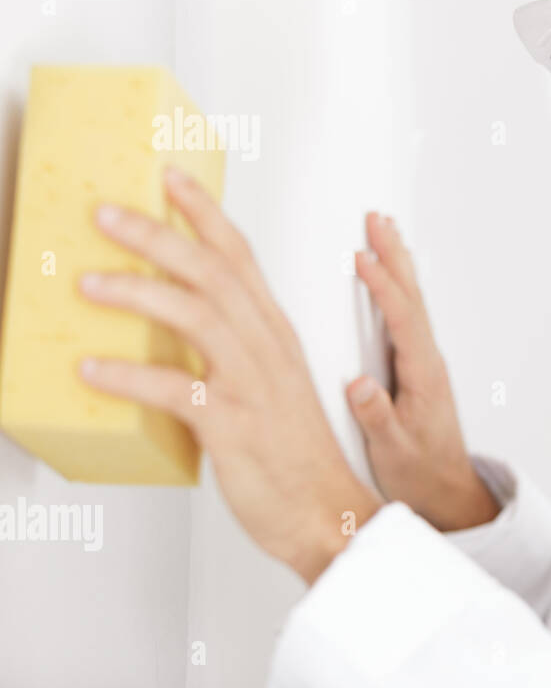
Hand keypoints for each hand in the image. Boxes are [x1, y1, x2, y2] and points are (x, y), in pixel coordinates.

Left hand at [78, 166, 381, 584]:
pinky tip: (93, 369)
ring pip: (196, 315)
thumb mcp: (267, 386)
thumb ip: (229, 351)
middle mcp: (267, 348)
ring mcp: (253, 384)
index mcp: (275, 334)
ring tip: (89, 284)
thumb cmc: (294, 454)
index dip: (204, 212)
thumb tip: (169, 331)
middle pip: (213, 272)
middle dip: (157, 235)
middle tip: (108, 213)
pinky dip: (130, 376)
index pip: (240, 256)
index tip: (171, 177)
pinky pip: (176, 389)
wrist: (324, 510)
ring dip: (138, 292)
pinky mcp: (233, 424)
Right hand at [346, 212, 498, 531]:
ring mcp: (423, 361)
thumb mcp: (394, 452)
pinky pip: (405, 315)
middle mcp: (428, 362)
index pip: (403, 320)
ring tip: (383, 228)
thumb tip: (359, 384)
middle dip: (394, 255)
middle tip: (377, 218)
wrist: (447, 491)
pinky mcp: (415, 366)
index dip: (383, 286)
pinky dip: (395, 286)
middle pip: (412, 297)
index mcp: (423, 376)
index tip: (362, 257)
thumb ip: (377, 417)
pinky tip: (387, 273)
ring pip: (410, 301)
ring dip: (397, 263)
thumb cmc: (421, 474)